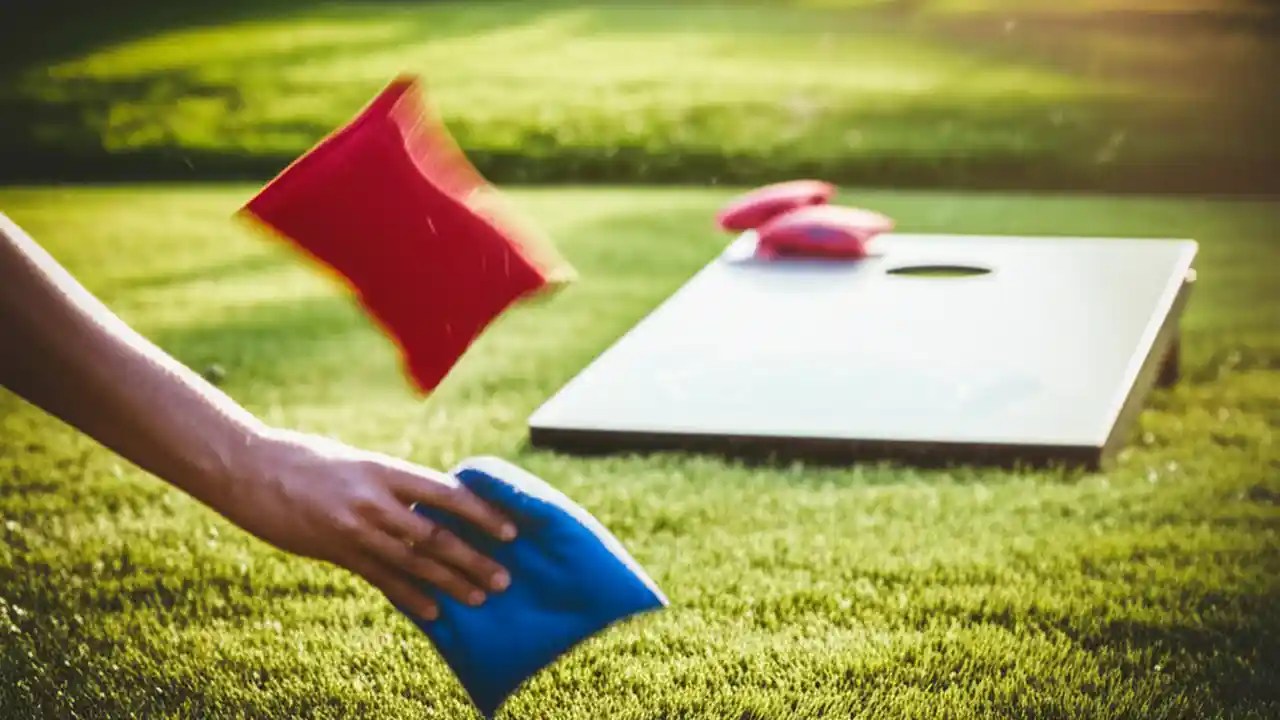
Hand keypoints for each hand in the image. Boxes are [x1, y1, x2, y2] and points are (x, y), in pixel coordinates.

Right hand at [219, 427, 516, 620]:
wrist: (249, 469)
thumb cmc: (306, 458)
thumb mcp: (357, 461)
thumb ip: (392, 482)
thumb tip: (430, 503)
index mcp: (385, 469)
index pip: (447, 494)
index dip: (482, 514)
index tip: (511, 530)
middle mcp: (375, 501)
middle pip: (436, 536)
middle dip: (474, 559)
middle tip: (504, 578)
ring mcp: (355, 530)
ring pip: (413, 563)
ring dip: (450, 582)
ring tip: (480, 598)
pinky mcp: (335, 552)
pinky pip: (381, 579)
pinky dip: (411, 596)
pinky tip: (434, 611)